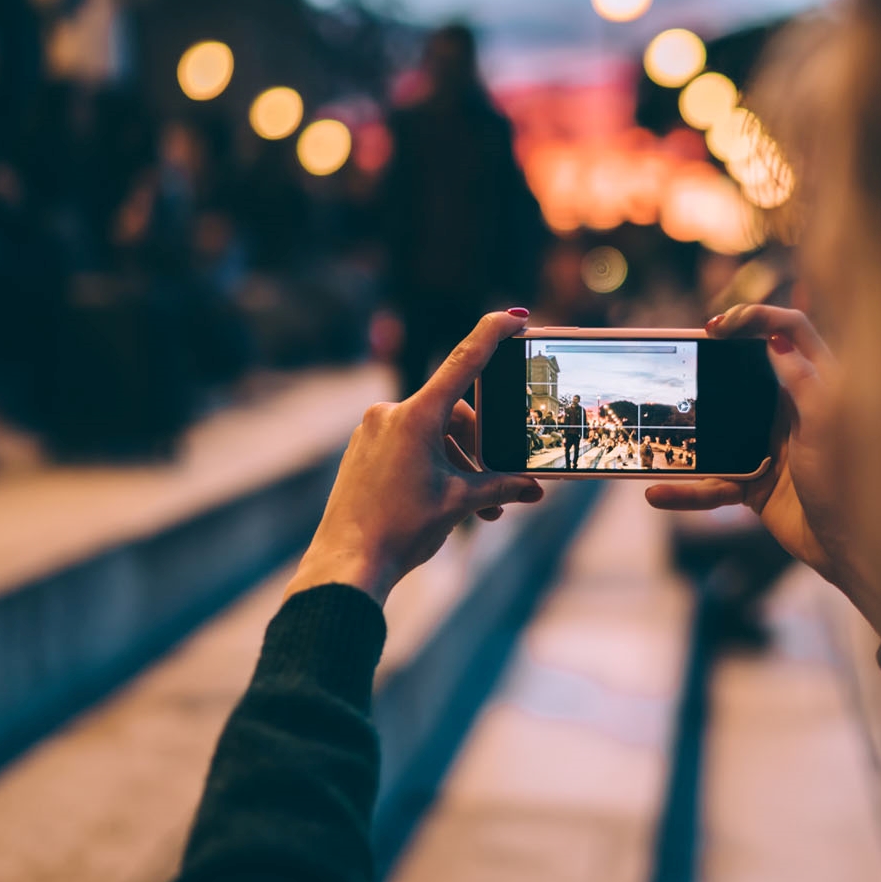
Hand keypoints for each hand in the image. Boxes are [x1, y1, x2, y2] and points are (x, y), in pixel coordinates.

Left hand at [287, 310, 544, 602]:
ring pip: (433, 434)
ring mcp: (373, 431)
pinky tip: (446, 500)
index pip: (463, 361)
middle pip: (454, 413)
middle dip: (482, 447)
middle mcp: (391, 414)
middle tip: (504, 483)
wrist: (346, 565)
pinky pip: (410, 445)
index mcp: (416, 416)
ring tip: (480, 509)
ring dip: (460, 465)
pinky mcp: (364, 449)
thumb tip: (535, 489)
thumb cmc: (400, 531)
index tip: (516, 316)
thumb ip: (500, 488)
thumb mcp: (459, 504)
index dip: (492, 334)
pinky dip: (435, 465)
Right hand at [645, 306, 877, 625]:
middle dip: (710, 364)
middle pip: (743, 372)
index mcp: (817, 386)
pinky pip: (711, 483)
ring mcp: (766, 446)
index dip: (758, 317)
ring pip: (717, 429)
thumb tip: (776, 338)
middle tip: (684, 357)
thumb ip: (804, 381)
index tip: (720, 326)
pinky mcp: (750, 483)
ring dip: (685, 433)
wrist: (848, 551)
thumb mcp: (828, 425)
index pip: (790, 331)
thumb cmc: (850, 485)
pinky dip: (685, 492)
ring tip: (653, 427)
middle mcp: (788, 410)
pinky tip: (657, 492)